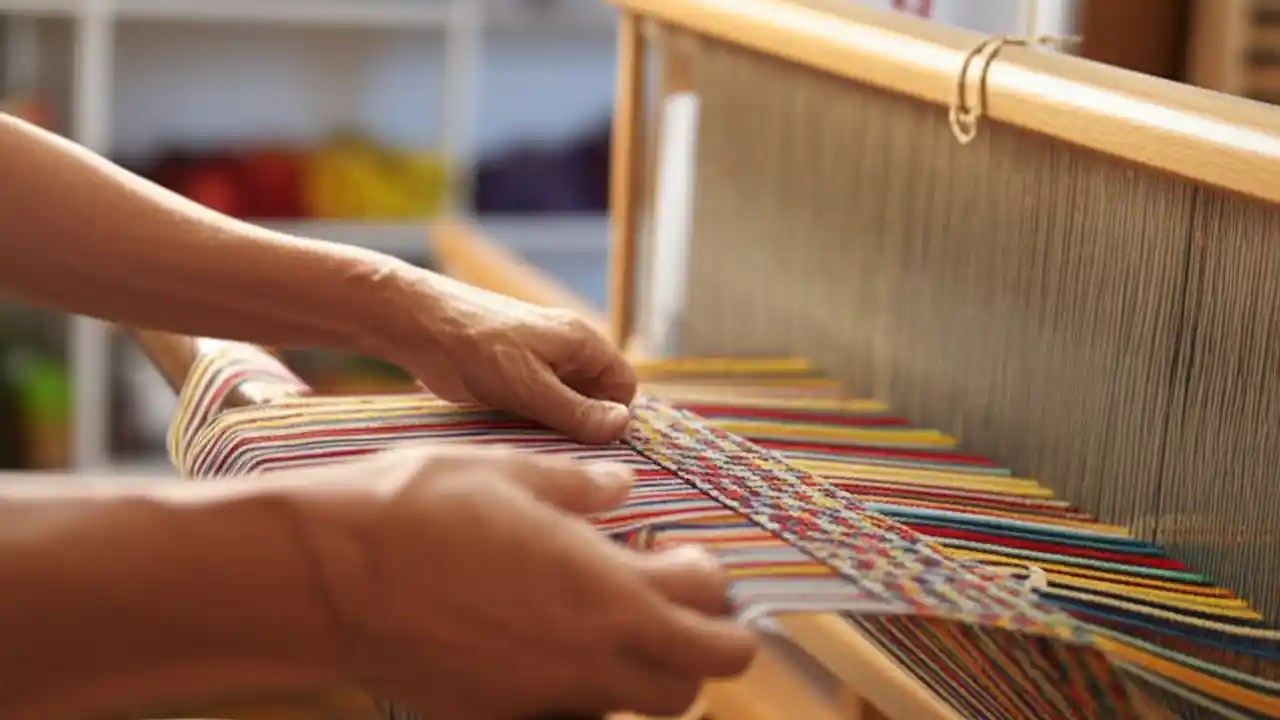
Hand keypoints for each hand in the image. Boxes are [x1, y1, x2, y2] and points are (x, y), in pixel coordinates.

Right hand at [308, 446, 756, 718]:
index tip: (686, 559)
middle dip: (702, 648)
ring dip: (645, 672)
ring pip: (633, 709)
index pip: (711, 616)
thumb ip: (579, 487)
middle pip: (692, 684)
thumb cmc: (417, 509)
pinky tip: (542, 643)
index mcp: (606, 590)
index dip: (715, 589)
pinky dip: (578, 689)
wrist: (326, 577)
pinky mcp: (493, 715)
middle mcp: (586, 655)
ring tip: (609, 623)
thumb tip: (622, 488)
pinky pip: (564, 714)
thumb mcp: (508, 472)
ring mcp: (540, 695)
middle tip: (670, 603)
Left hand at [380, 270, 636, 444]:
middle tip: (553, 443)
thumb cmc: (475, 350)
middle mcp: (567, 348)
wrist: (418, 326)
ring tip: (527, 433)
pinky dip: (531, 418)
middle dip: (581, 422)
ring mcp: (540, 359)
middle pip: (596, 395)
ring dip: (553, 423)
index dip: (613, 416)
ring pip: (566, 402)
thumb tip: (623, 426)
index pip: (624, 386)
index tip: (588, 441)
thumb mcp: (530, 388)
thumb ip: (577, 411)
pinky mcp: (514, 372)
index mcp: (582, 342)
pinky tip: (510, 426)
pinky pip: (538, 401)